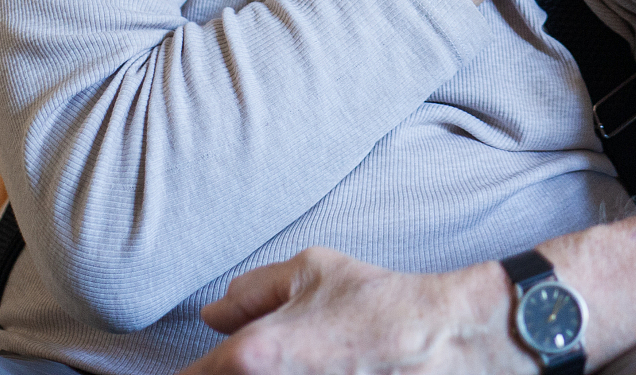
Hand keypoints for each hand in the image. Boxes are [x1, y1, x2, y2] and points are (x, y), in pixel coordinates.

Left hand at [181, 249, 526, 374]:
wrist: (440, 343)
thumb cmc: (378, 306)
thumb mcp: (312, 270)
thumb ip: (252, 290)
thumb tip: (215, 312)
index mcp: (251, 357)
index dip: (196, 373)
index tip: (211, 367)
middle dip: (226, 374)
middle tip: (260, 363)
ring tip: (299, 362)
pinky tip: (317, 370)